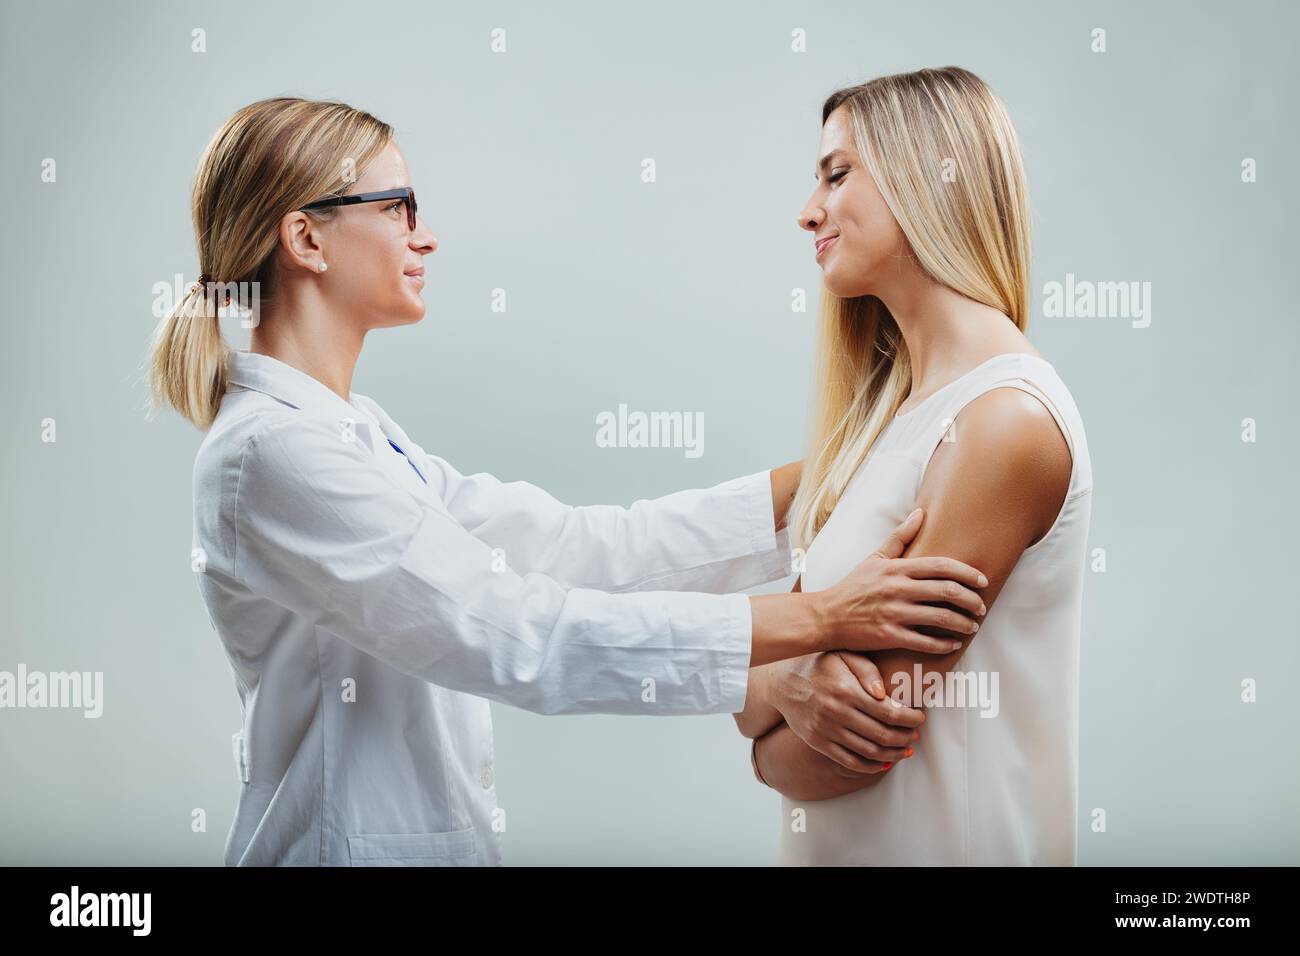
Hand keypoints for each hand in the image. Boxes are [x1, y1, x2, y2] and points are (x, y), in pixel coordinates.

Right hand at [772, 651, 923, 772]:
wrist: (782, 682)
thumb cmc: (819, 666)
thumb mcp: (843, 656)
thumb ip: (867, 670)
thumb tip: (884, 694)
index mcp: (847, 691)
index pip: (889, 712)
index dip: (910, 719)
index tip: (920, 718)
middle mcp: (837, 713)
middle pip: (882, 735)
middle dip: (905, 738)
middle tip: (915, 735)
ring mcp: (827, 731)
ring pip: (869, 751)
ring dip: (892, 754)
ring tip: (904, 750)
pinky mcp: (818, 743)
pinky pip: (849, 761)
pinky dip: (870, 766)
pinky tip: (883, 763)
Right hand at [811, 508, 986, 654]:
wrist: (827, 616)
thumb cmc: (854, 586)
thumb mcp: (876, 558)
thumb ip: (900, 536)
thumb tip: (921, 513)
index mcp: (896, 568)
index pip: (941, 566)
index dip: (967, 572)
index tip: (983, 581)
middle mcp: (897, 589)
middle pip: (947, 591)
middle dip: (971, 600)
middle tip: (981, 606)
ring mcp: (894, 614)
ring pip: (940, 618)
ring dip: (963, 623)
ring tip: (973, 626)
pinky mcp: (889, 636)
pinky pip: (925, 642)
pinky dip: (944, 644)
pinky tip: (954, 643)